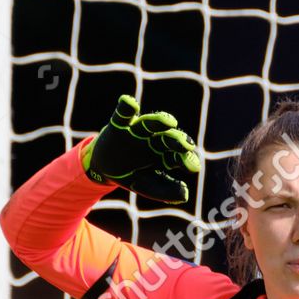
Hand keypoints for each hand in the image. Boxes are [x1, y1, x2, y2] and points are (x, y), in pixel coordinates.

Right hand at [82, 94, 200, 203]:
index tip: (194, 168)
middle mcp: (154, 140)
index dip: (187, 161)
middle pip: (168, 139)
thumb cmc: (132, 177)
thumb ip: (165, 191)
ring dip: (160, 121)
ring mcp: (138, 131)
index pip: (178, 156)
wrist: (105, 169)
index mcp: (165, 156)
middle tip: (187, 144)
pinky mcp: (119, 125)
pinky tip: (130, 102)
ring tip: (170, 122)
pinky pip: (123, 114)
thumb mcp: (147, 186)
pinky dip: (126, 107)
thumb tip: (185, 195)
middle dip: (177, 141)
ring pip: (150, 123)